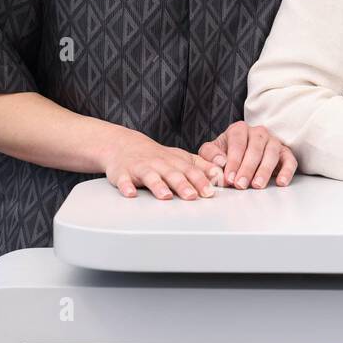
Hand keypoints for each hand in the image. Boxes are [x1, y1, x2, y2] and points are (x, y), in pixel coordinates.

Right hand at [104, 130, 221, 200]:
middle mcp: (159, 164)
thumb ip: (201, 166)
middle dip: (183, 185)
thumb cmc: (157, 156)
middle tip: (192, 196)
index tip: (210, 192)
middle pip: (173, 174)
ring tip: (166, 196)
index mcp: (175, 162)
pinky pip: (123, 180)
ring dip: (158, 186)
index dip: (201, 181)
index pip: (190, 171)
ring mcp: (140, 168)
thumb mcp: (180, 158)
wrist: (124, 145)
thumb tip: (221, 174)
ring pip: (150, 177)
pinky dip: (126, 186)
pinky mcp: (122, 173)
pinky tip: (130, 194)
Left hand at [199, 120, 297, 189]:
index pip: (237, 143)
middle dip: (247, 168)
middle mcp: (258, 132)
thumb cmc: (226, 153)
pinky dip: (287, 171)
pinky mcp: (285, 152)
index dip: (233, 161)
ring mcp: (273, 141)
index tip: (228, 178)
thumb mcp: (212, 151)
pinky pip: (290, 160)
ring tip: (257, 185)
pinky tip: (281, 182)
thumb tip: (219, 162)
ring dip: (265, 170)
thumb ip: (210, 155)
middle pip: (255, 148)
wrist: (242, 154)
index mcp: (239, 129)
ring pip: (272, 153)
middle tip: (241, 185)